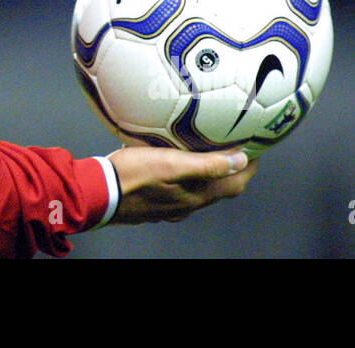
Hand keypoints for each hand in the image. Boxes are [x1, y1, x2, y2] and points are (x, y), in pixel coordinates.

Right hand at [107, 145, 257, 223]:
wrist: (99, 193)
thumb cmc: (132, 175)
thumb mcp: (171, 163)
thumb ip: (206, 164)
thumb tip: (239, 160)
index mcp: (196, 195)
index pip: (235, 184)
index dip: (248, 168)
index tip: (255, 150)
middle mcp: (187, 205)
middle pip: (220, 189)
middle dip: (232, 170)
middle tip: (236, 148)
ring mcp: (170, 207)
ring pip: (200, 191)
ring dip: (211, 174)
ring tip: (209, 152)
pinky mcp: (155, 203)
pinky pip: (181, 190)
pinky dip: (190, 178)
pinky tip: (177, 165)